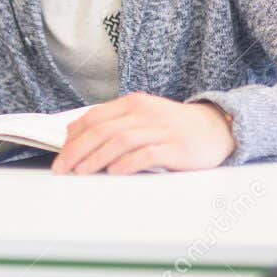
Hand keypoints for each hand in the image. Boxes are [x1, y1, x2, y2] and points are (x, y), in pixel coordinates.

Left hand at [50, 92, 235, 174]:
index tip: (59, 156)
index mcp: (133, 104)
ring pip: (121, 141)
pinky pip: (148, 154)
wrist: (217, 127)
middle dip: (78, 150)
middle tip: (63, 168)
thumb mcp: (141, 116)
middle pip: (103, 130)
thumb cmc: (173, 126)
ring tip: (81, 173)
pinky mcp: (177, 147)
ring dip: (97, 158)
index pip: (95, 118)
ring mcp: (161, 129)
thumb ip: (110, 122)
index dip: (73, 138)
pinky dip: (128, 163)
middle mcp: (145, 113)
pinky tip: (114, 172)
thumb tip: (73, 132)